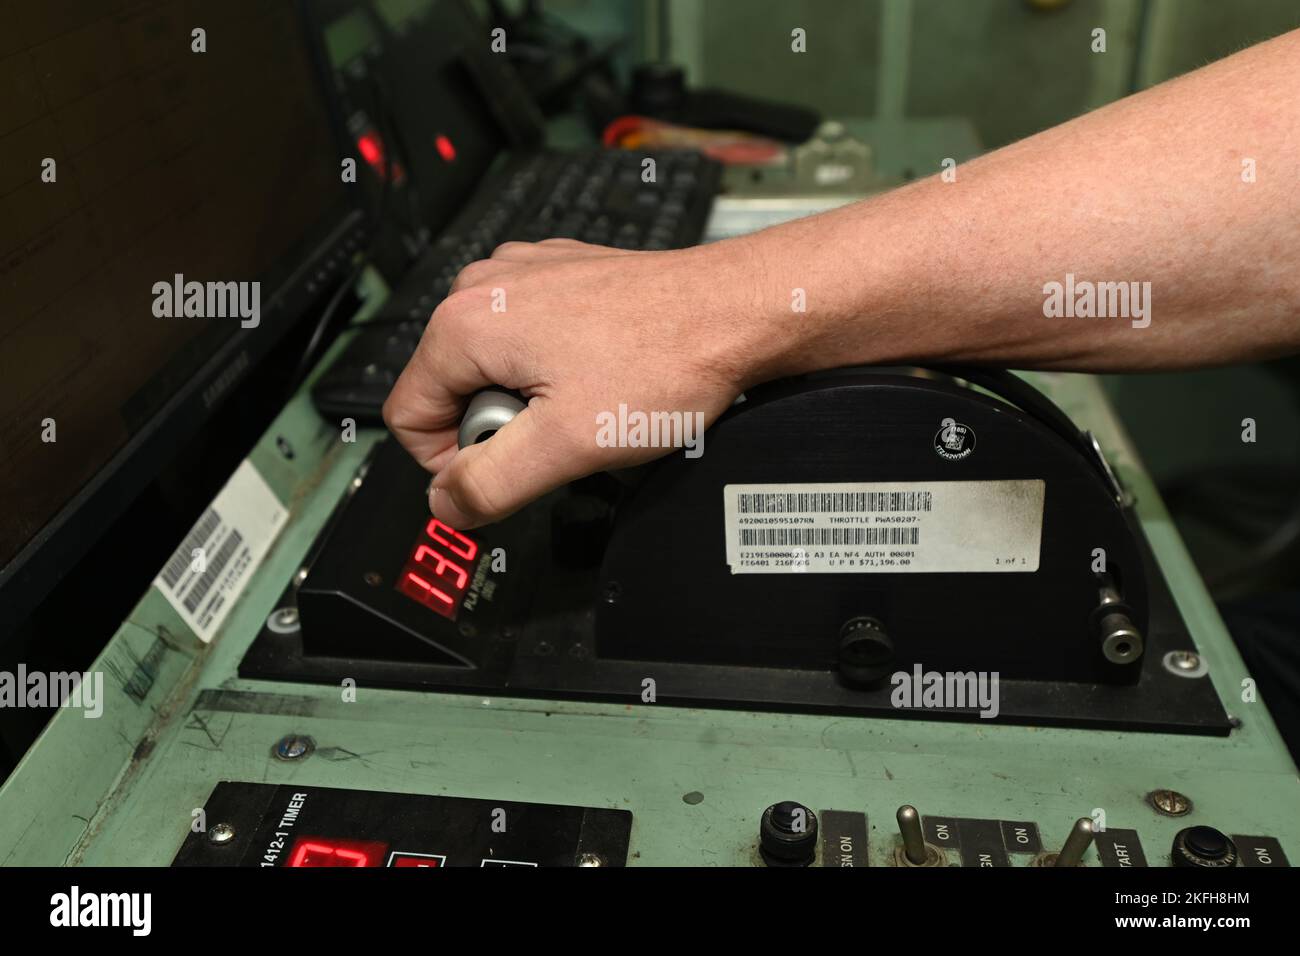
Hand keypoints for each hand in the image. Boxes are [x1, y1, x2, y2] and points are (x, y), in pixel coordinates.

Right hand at [383, 237, 769, 528]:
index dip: (455, 463)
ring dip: (535, 401)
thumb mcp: (565, 446)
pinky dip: (561, 369)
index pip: (408, 418)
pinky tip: (605, 375)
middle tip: (567, 430)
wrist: (736, 311)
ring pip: (498, 368)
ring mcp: (526, 275)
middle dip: (504, 428)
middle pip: (454, 391)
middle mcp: (486, 285)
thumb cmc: (666, 358)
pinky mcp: (562, 277)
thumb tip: (447, 503)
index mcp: (466, 322)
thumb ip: (490, 484)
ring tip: (593, 399)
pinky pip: (533, 341)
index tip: (513, 468)